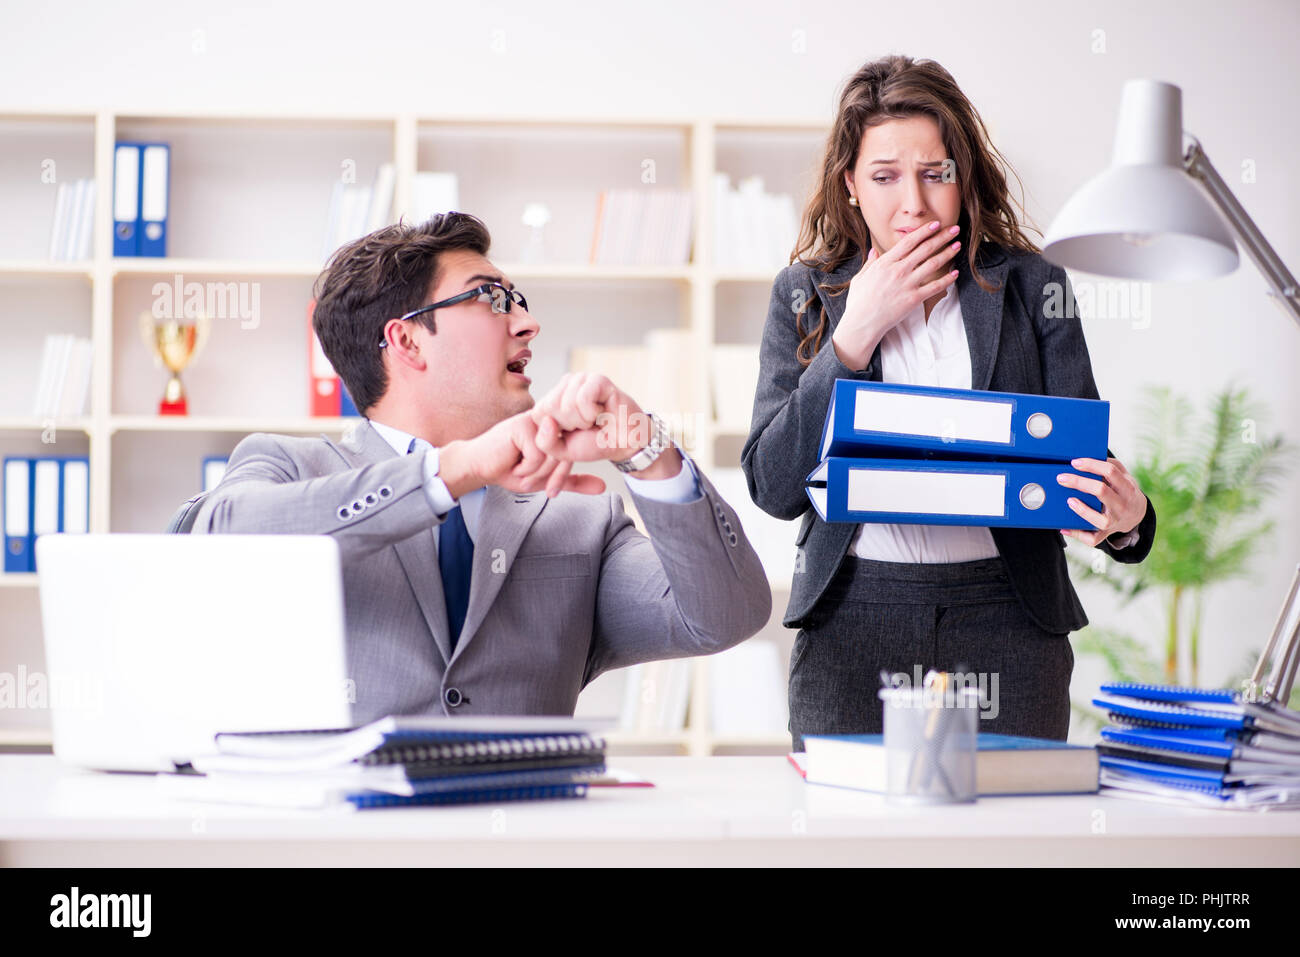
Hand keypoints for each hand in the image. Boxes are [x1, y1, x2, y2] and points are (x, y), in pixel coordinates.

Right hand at [439, 411, 606, 499]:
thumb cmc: (508, 469)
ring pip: (552, 456)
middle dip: (544, 474)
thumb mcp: (546, 479)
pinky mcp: (523, 426)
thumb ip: (574, 481)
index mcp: (555, 431)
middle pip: (563, 456)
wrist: (478, 467)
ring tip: (518, 465)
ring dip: (533, 471)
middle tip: (524, 472)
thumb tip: (603, 486)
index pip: (571, 454)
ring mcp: (535, 421)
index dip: (558, 473)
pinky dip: (525, 467)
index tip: (540, 477)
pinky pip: (538, 455)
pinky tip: (511, 460)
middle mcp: (547, 422)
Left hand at [530, 373, 683, 491]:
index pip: (537, 414)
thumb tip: (547, 421)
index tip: (572, 432)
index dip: (555, 431)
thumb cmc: (594, 443)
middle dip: (569, 425)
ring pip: (567, 404)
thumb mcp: (562, 450)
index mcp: (552, 398)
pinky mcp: (598, 379)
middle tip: (586, 425)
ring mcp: (581, 379)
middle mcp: (565, 385)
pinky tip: (601, 412)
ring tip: (594, 419)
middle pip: (550, 408)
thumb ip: (545, 442)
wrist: (625, 443)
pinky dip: (592, 413)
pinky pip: (583, 398)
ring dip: (583, 420)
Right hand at [831, 220, 962, 369]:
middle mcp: (898, 270)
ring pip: (933, 264)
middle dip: (942, 237)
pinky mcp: (914, 299)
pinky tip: (955, 273)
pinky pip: (935, 287)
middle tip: (954, 229)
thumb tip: (874, 251)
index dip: (924, 231)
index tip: (935, 224)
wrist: (862, 323)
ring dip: (948, 253)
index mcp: (885, 263)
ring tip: (958, 246)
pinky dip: (947, 279)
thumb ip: (870, 263)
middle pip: (925, 249)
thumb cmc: (859, 302)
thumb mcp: (860, 278)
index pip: (909, 241)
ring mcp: (907, 284)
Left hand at [1056, 457, 1146, 547]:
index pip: (1110, 472)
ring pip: (1099, 519)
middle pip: (1101, 491)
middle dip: (1079, 483)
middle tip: (1061, 478)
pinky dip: (1078, 534)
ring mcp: (1115, 521)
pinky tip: (1064, 528)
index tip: (1075, 462)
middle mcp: (1122, 505)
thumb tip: (1090, 457)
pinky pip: (1092, 538)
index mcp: (1127, 487)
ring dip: (1082, 510)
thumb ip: (1111, 465)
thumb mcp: (1124, 475)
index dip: (1091, 465)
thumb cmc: (1124, 490)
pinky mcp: (1106, 533)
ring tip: (1069, 501)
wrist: (1138, 514)